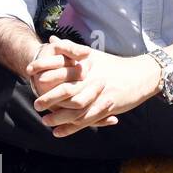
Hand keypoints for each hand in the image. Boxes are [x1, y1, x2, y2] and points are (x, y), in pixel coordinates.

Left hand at [33, 39, 160, 136]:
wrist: (142, 74)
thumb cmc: (115, 65)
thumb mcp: (93, 55)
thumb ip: (70, 48)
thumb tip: (51, 39)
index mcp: (88, 65)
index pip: (62, 67)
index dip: (44, 70)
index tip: (30, 73)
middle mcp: (94, 80)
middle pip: (66, 91)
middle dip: (49, 99)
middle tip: (36, 104)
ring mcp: (101, 94)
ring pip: (75, 109)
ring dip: (59, 118)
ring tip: (46, 121)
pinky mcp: (107, 106)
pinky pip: (86, 120)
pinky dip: (71, 128)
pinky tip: (58, 133)